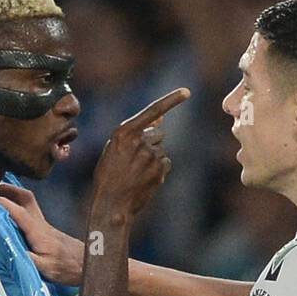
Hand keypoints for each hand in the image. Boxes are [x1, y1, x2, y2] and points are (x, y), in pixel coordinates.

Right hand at [0, 183, 84, 285]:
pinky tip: (7, 209)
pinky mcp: (44, 229)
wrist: (86, 265)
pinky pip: (28, 210)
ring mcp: (43, 225)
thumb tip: (8, 249)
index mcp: (39, 232)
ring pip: (27, 201)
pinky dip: (16, 204)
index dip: (3, 203)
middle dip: (8, 189)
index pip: (19, 212)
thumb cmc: (67, 268)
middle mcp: (41, 224)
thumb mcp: (46, 268)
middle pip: (25, 197)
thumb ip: (28, 259)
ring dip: (12, 194)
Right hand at [91, 87, 189, 222]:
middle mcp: (140, 140)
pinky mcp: (160, 168)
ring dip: (152, 159)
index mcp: (124, 132)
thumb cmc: (109, 176)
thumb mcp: (115, 149)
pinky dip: (158, 170)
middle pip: (157, 134)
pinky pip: (165, 163)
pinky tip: (144, 179)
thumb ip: (136, 132)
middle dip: (150, 144)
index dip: (171, 100)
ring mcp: (151, 155)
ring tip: (136, 173)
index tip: (187, 92)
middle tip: (133, 162)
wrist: (112, 204)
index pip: (153, 111)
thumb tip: (160, 120)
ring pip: (160, 150)